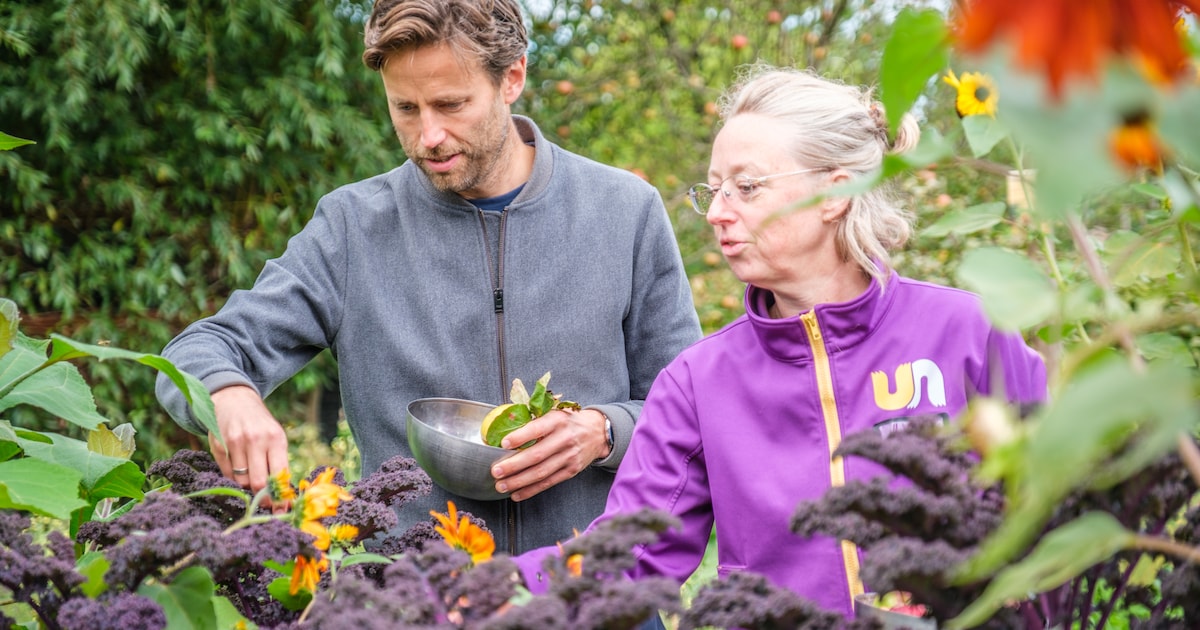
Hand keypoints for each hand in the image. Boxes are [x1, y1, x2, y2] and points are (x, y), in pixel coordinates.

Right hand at [208, 385, 290, 511]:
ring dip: (247, 489)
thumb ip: (278, 463)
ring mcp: (235, 442)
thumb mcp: (275, 437)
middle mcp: (255, 439)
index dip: (280, 497)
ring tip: (252, 488)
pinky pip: (227, 473)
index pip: (279, 475)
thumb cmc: (260, 425)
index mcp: (275, 438)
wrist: (235, 400)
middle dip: (263, 499)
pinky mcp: (218, 445)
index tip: (281, 510)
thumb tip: (284, 497)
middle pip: (258, 482)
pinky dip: (233, 480)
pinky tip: (238, 475)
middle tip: (266, 506)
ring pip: (241, 481)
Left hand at [490, 408, 610, 501]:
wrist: (597, 432)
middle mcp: (564, 439)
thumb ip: (534, 419)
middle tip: (496, 471)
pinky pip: (548, 483)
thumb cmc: (569, 422)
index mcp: (558, 420)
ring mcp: (569, 457)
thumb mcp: (555, 413)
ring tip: (501, 485)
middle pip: (537, 455)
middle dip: (514, 465)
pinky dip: (531, 490)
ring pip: (541, 472)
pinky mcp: (571, 471)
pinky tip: (516, 493)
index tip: (504, 443)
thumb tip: (504, 427)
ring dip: (519, 481)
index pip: (537, 429)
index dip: (520, 437)